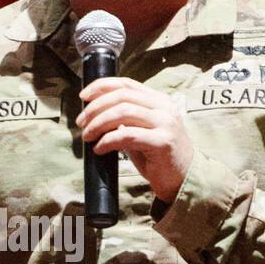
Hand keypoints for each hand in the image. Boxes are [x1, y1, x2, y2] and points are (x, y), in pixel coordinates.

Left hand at [77, 77, 193, 203]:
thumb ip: (124, 119)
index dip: (102, 86)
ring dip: (98, 123)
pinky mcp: (162, 142)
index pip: (126, 84)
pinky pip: (127, 135)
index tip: (83, 96)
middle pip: (121, 97)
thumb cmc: (158, 156)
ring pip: (122, 112)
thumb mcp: (141, 131)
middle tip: (81, 122)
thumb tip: (94, 112)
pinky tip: (99, 149)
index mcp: (159, 100)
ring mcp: (165, 123)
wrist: (183, 179)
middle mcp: (164, 107)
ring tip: (87, 136)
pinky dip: (108, 140)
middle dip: (95, 108)